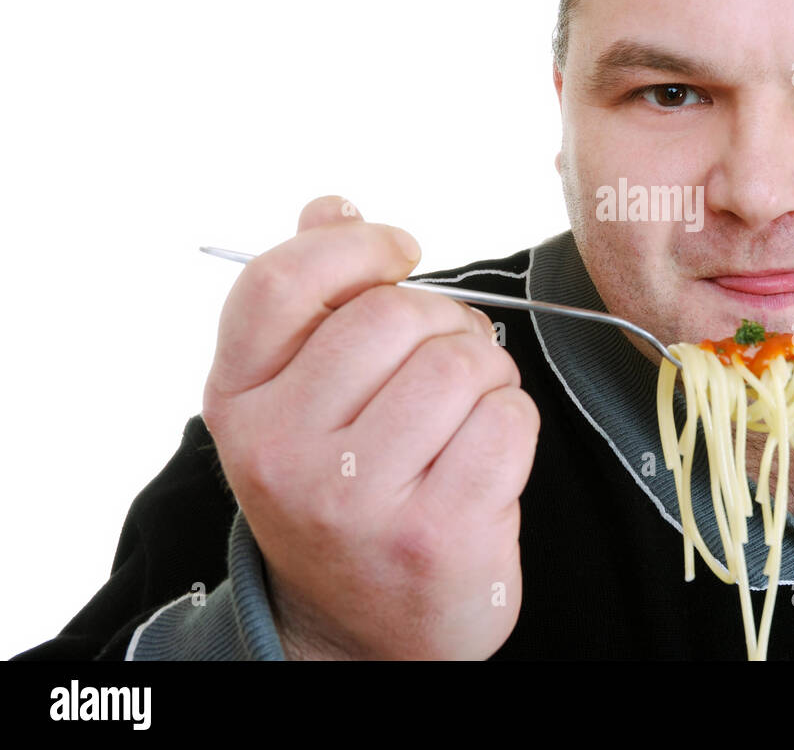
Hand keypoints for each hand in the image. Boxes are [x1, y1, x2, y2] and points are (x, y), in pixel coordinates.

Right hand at [201, 195, 538, 658]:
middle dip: (447, 323)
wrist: (362, 630)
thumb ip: (312, 299)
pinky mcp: (436, 534)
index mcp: (238, 401)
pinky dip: (514, 423)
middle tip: (446, 362)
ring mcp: (358, 498)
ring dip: (488, 376)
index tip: (402, 251)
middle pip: (397, 314)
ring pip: (464, 362)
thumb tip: (331, 204)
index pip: (283, 282)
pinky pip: (510, 420)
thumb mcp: (298, 399)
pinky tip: (486, 456)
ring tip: (465, 415)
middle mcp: (283, 451)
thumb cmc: (342, 489)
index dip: (359, 245)